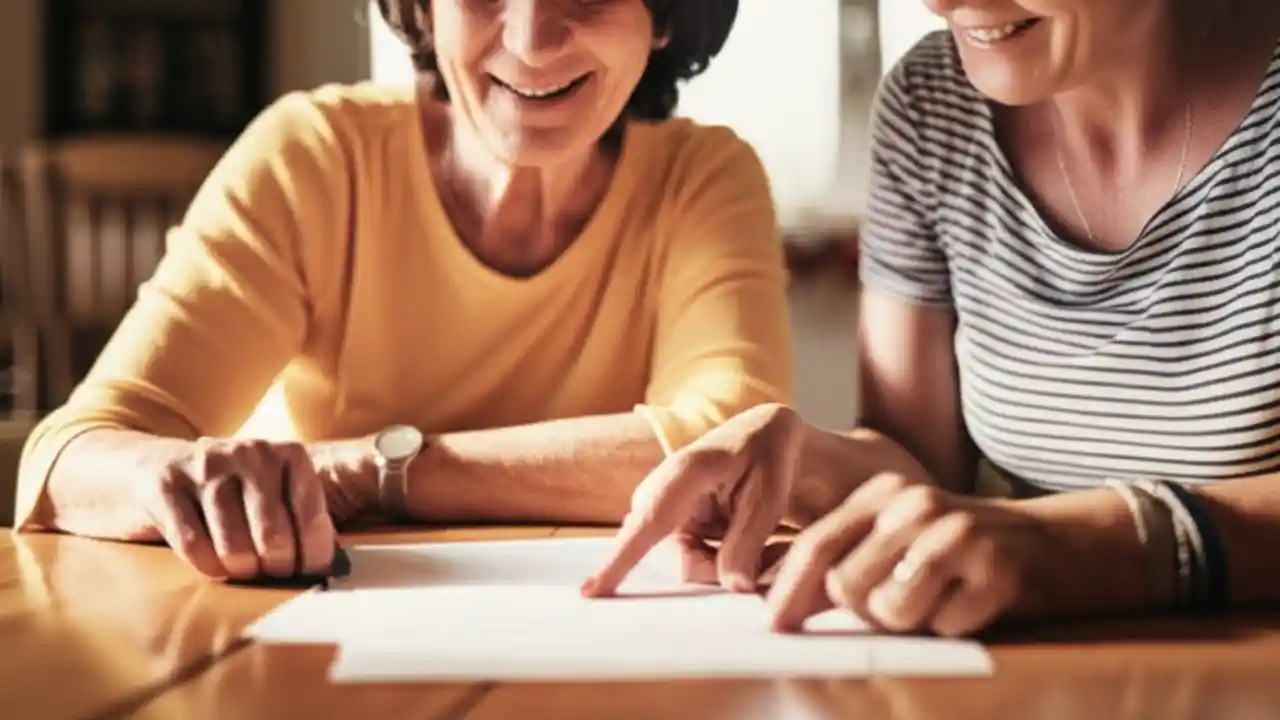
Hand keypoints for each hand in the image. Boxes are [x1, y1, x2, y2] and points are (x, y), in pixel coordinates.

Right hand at [138, 437, 337, 579]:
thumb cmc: (231, 491)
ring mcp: (206, 466)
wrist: (151, 465)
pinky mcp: (167, 486)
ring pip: (235, 546)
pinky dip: (210, 567)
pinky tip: (215, 566)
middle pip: (273, 536)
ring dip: (242, 570)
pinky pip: (195, 546)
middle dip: (277, 567)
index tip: (310, 572)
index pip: (311, 513)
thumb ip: (302, 518)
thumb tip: (334, 564)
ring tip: (244, 569)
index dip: (314, 553)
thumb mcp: (272, 491)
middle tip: (272, 573)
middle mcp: (250, 453)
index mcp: (287, 453)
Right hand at [582, 403, 807, 595]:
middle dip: (726, 568)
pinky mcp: (669, 525)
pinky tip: (746, 538)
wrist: (763, 437)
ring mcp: (661, 510)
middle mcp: (661, 491)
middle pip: (682, 561)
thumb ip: (748, 543)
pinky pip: (692, 562)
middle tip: (773, 553)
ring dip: (728, 563)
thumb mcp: (771, 497)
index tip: (591, 591)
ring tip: (769, 543)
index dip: (620, 561)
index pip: (648, 524)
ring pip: (689, 566)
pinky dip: (722, 559)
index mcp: (685, 473)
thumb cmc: (768, 457)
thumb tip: (732, 588)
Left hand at [768, 472, 1055, 636]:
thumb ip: (845, 559)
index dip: (790, 588)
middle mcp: (915, 505)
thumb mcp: (899, 539)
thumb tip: (781, 604)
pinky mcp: (996, 567)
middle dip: (864, 611)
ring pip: (891, 610)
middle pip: (847, 586)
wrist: (1056, 543)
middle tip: (903, 602)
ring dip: (911, 621)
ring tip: (940, 598)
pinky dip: (954, 626)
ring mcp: (957, 532)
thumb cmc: (959, 550)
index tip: (776, 625)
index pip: (818, 543)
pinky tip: (973, 601)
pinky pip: (945, 625)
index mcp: (883, 493)